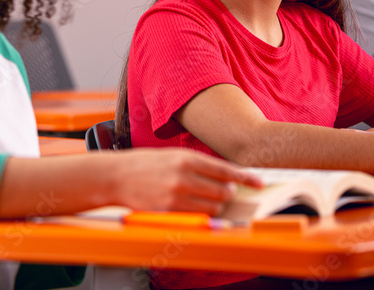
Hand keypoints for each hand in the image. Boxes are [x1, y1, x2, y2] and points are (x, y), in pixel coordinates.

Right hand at [110, 149, 261, 214]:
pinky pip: (196, 216)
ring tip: (211, 200)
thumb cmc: (145, 164)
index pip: (224, 170)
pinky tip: (198, 208)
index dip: (245, 177)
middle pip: (222, 190)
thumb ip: (197, 165)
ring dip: (217, 205)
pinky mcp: (168, 210)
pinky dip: (202, 214)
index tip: (258, 182)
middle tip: (229, 192)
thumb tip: (224, 176)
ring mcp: (176, 194)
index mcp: (186, 158)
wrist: (115, 176)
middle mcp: (184, 175)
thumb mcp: (173, 156)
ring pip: (212, 206)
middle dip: (230, 193)